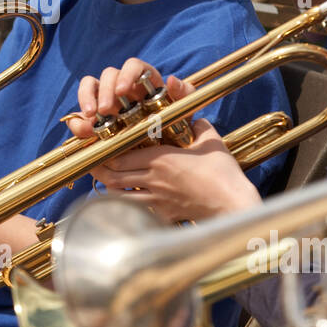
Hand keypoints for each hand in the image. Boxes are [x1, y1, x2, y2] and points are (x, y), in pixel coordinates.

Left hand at [66, 58, 260, 220]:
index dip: (105, 150)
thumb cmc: (223, 172)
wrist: (232, 206)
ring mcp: (156, 199)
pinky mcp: (162, 215)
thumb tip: (190, 111)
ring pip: (118, 194)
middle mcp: (153, 179)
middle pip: (112, 174)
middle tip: (93, 161)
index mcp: (160, 158)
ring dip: (107, 186)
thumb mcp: (209, 139)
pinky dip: (123, 206)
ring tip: (103, 179)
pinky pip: (134, 211)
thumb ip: (194, 122)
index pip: (120, 153)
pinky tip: (120, 202)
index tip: (99, 145)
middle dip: (99, 167)